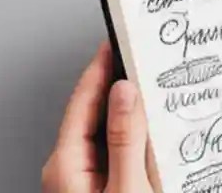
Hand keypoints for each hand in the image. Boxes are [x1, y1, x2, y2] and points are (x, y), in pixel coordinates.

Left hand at [42, 42, 157, 192]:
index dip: (100, 68)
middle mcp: (70, 168)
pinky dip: (136, 132)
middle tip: (139, 57)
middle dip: (119, 84)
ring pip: (108, 130)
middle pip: (94, 113)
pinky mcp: (103, 184)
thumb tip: (125, 92)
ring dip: (131, 110)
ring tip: (153, 87)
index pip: (82, 102)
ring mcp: (85, 177)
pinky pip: (117, 148)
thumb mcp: (126, 186)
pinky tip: (154, 126)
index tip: (114, 42)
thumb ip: (126, 139)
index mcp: (67, 164)